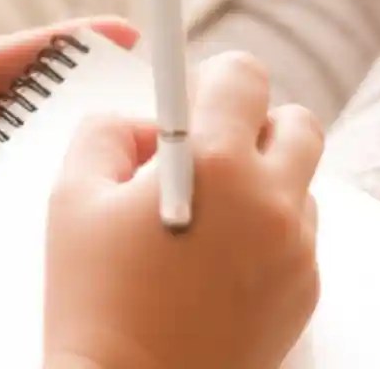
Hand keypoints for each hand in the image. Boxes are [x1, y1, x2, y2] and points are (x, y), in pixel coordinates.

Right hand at [44, 52, 322, 368]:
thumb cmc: (94, 304)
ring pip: (301, 182)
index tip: (193, 98)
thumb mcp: (73, 198)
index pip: (244, 75)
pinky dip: (268, 234)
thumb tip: (146, 124)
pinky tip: (219, 262)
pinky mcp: (305, 293)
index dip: (212, 79)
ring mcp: (295, 250)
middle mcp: (270, 200)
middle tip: (208, 155)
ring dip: (263, 183)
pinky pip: (299, 236)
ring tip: (208, 219)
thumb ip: (109, 132)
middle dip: (253, 126)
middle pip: (296, 122)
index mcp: (215, 164)